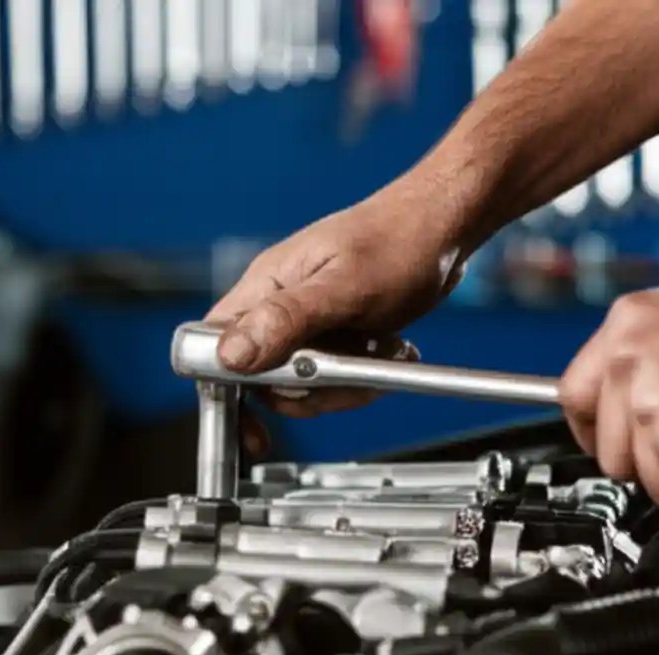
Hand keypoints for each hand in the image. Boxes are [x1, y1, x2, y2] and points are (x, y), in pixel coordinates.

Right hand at [206, 177, 471, 419]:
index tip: (253, 423)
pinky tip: (384, 353)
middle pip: (259, 377)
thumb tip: (232, 355)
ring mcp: (305, 319)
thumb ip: (287, 320)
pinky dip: (359, 376)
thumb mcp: (344, 286)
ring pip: (299, 383)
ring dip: (341, 385)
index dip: (226, 386)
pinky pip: (330, 374)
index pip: (214, 345)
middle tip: (343, 377)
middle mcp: (277, 302)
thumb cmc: (399, 239)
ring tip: (375, 359)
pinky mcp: (333, 331)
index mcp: (265, 285)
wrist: (444, 226)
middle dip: (304, 390)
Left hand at [561, 288, 658, 508]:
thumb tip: (609, 403)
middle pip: (607, 452)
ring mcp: (656, 415)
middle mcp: (631, 368)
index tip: (610, 439)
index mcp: (626, 326)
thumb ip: (637, 360)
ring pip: (647, 482)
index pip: (570, 396)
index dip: (593, 428)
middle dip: (646, 459)